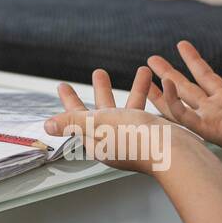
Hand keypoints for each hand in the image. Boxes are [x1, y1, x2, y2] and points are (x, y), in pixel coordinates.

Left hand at [45, 67, 199, 175]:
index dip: (70, 101)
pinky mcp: (153, 134)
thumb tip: (47, 126)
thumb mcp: (98, 124)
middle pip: (103, 111)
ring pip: (130, 108)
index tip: (62, 85)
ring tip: (142, 69)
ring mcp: (135, 136)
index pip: (77, 118)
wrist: (174, 153)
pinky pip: (149, 111)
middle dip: (101, 90)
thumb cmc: (135, 139)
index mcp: (96, 139)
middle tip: (99, 72)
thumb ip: (73, 122)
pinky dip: (151, 96)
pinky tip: (157, 84)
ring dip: (135, 87)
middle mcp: (114, 139)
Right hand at [144, 41, 221, 160]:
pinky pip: (183, 115)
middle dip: (169, 73)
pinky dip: (171, 101)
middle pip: (187, 88)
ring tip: (146, 71)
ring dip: (162, 86)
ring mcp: (211, 121)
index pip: (206, 77)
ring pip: (178, 101)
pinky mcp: (209, 130)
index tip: (182, 45)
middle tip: (153, 59)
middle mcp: (217, 111)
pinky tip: (164, 85)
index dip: (193, 60)